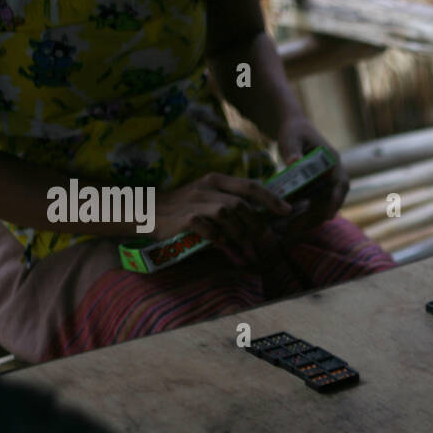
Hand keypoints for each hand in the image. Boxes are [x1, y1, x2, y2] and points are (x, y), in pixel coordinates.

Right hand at [152, 172, 292, 243]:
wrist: (145, 211)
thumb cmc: (181, 207)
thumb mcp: (205, 198)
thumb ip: (229, 204)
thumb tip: (259, 222)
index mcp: (215, 180)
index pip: (249, 186)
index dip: (271, 198)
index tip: (287, 211)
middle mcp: (206, 187)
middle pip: (242, 204)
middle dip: (258, 224)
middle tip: (266, 242)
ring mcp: (194, 202)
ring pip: (228, 214)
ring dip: (242, 235)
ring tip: (249, 252)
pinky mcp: (184, 218)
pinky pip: (209, 229)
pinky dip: (222, 241)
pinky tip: (228, 251)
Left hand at [275, 115, 349, 228]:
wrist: (293, 126)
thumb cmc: (293, 130)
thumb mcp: (291, 138)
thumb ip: (292, 149)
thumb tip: (294, 162)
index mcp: (332, 161)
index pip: (341, 183)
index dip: (337, 200)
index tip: (330, 214)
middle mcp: (332, 173)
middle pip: (332, 199)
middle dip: (320, 215)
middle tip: (303, 228)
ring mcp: (324, 180)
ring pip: (322, 204)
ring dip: (311, 217)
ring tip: (293, 230)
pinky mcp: (315, 185)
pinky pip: (313, 202)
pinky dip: (304, 212)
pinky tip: (291, 222)